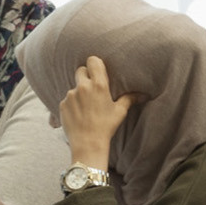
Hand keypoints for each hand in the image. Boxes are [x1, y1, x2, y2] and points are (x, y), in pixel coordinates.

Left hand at [58, 54, 134, 170]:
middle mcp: (83, 87)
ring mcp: (70, 95)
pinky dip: (72, 104)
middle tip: (92, 88)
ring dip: (79, 93)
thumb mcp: (120, 112)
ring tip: (86, 108)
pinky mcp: (62, 104)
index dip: (95, 64)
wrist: (88, 144)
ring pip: (74, 87)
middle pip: (80, 70)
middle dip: (85, 76)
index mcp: (99, 85)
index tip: (97, 71)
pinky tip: (78, 115)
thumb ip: (129, 99)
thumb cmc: (106, 127)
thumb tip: (143, 95)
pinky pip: (67, 99)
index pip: (92, 61)